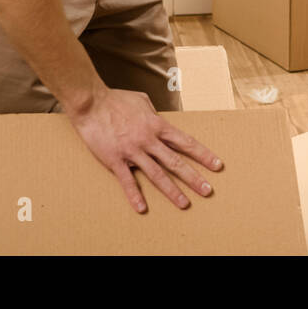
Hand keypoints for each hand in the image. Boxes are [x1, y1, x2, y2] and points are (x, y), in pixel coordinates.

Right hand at [68, 86, 222, 213]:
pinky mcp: (115, 159)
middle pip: (176, 162)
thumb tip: (160, 119)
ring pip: (156, 174)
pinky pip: (127, 181)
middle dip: (193, 178)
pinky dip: (134, 195)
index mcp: (157, 125)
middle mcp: (148, 140)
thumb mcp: (142, 101)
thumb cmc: (116, 99)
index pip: (186, 142)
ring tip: (184, 204)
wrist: (91, 103)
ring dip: (171, 191)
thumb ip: (154, 114)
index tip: (216, 165)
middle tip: (208, 191)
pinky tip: (142, 208)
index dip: (203, 155)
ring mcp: (132, 151)